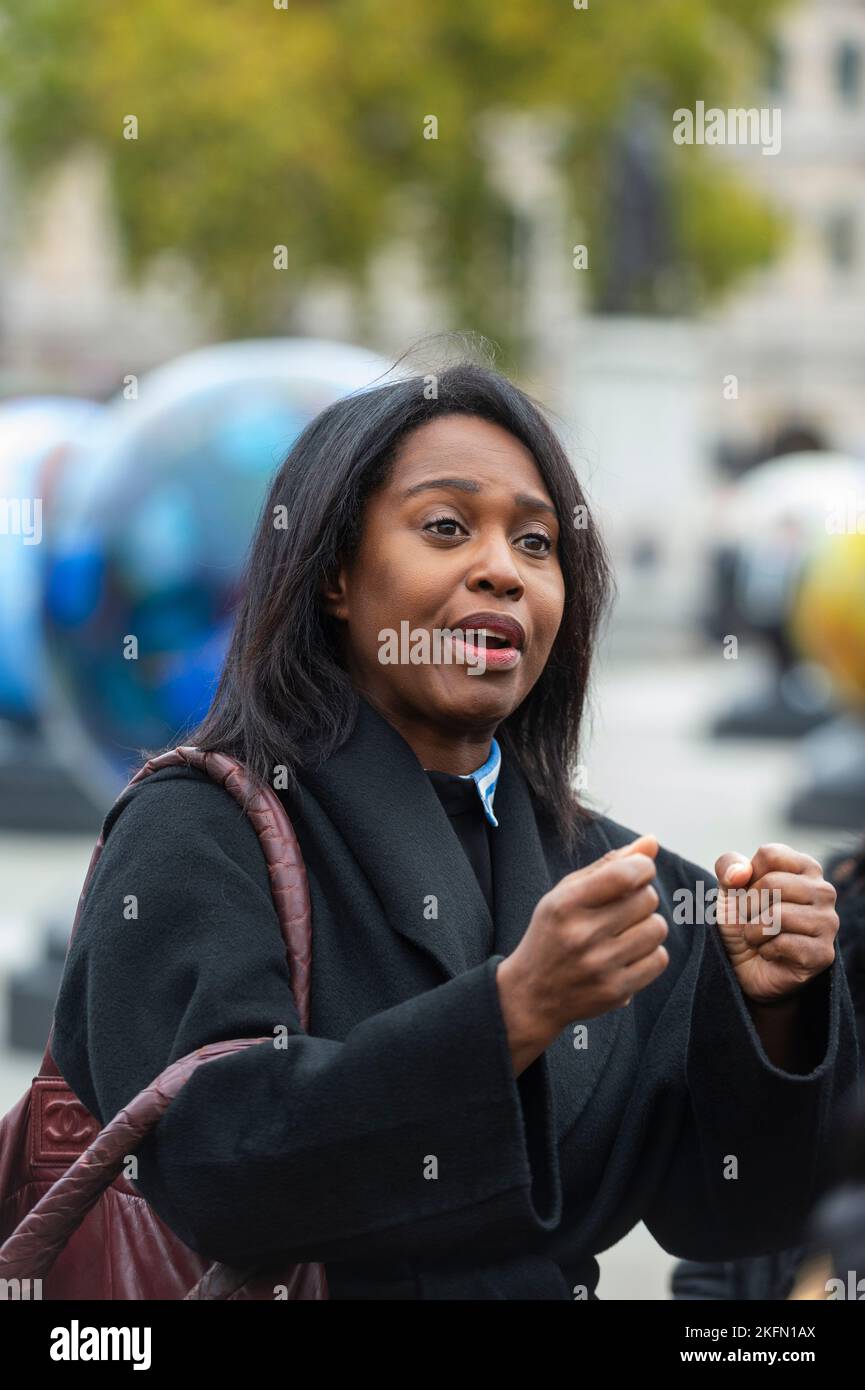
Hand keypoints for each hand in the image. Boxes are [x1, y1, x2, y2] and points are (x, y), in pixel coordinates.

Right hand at [498, 834, 669, 1058]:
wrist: (531, 995)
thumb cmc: (553, 933)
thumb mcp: (566, 893)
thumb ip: (609, 865)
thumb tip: (652, 841)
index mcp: (565, 904)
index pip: (625, 874)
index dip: (643, 867)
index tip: (637, 872)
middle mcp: (581, 935)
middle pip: (647, 899)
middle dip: (641, 898)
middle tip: (622, 909)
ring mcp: (599, 966)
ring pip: (657, 928)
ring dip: (647, 926)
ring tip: (626, 932)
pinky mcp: (615, 991)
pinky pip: (659, 959)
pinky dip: (650, 954)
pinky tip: (628, 955)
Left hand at [713, 844, 838, 1004]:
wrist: (743, 967)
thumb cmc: (743, 922)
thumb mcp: (728, 888)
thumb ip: (729, 866)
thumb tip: (741, 872)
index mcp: (805, 867)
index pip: (770, 855)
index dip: (747, 877)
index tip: (750, 894)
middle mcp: (823, 891)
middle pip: (773, 883)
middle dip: (749, 906)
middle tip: (752, 921)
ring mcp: (828, 922)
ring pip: (779, 915)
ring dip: (755, 931)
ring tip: (760, 937)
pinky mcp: (823, 953)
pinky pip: (783, 943)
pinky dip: (765, 949)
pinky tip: (772, 953)